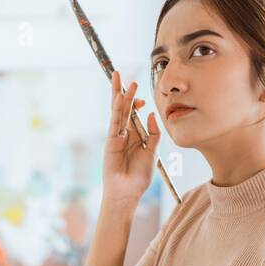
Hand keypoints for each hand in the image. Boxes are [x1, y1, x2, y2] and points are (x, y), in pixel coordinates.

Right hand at [101, 69, 160, 211]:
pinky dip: (117, 108)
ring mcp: (116, 136)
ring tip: (120, 77)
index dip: (135, 102)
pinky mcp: (111, 141)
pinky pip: (115, 121)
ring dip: (120, 94)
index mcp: (134, 135)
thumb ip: (153, 133)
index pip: (133, 113)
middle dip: (121, 90)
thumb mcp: (153, 152)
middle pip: (122, 107)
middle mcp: (124, 133)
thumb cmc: (139, 176)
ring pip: (118, 110)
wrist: (127, 192)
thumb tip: (150, 114)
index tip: (143, 97)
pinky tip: (120, 97)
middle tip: (120, 72)